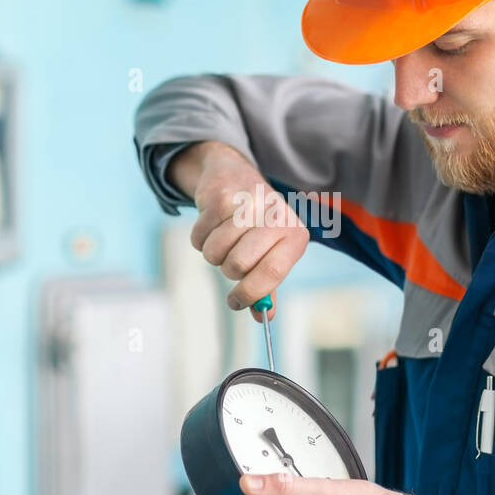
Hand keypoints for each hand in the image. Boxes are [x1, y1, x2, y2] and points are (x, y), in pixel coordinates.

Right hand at [170, 142, 309, 316]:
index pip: (273, 272)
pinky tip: (212, 224)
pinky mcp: (220, 197)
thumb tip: (263, 317)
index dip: (250, 294)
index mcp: (295, 235)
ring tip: (223, 239)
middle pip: (239, 265)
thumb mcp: (270, 252)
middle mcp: (276, 217)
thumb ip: (268, 286)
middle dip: (228, 270)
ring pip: (216, 252)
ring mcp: (248, 204)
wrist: (234, 176)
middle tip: (231, 259)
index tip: (236, 302)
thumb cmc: (256, 225)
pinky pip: (199, 237)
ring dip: (213, 253)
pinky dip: (200, 238)